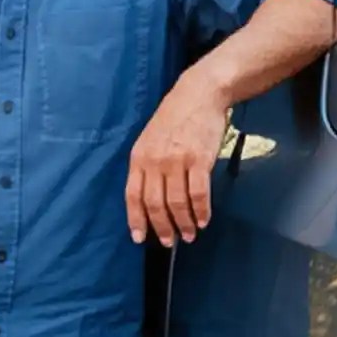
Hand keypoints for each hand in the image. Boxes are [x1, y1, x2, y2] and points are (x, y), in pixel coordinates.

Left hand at [125, 72, 229, 246]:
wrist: (198, 95)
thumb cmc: (174, 118)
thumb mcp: (150, 139)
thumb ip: (148, 165)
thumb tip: (150, 197)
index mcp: (138, 157)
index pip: (132, 195)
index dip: (136, 219)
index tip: (139, 238)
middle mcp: (154, 161)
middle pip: (154, 204)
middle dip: (162, 227)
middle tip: (169, 242)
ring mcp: (176, 161)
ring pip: (177, 203)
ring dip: (184, 223)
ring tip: (189, 235)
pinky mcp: (198, 160)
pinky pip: (198, 194)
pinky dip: (201, 211)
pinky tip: (204, 220)